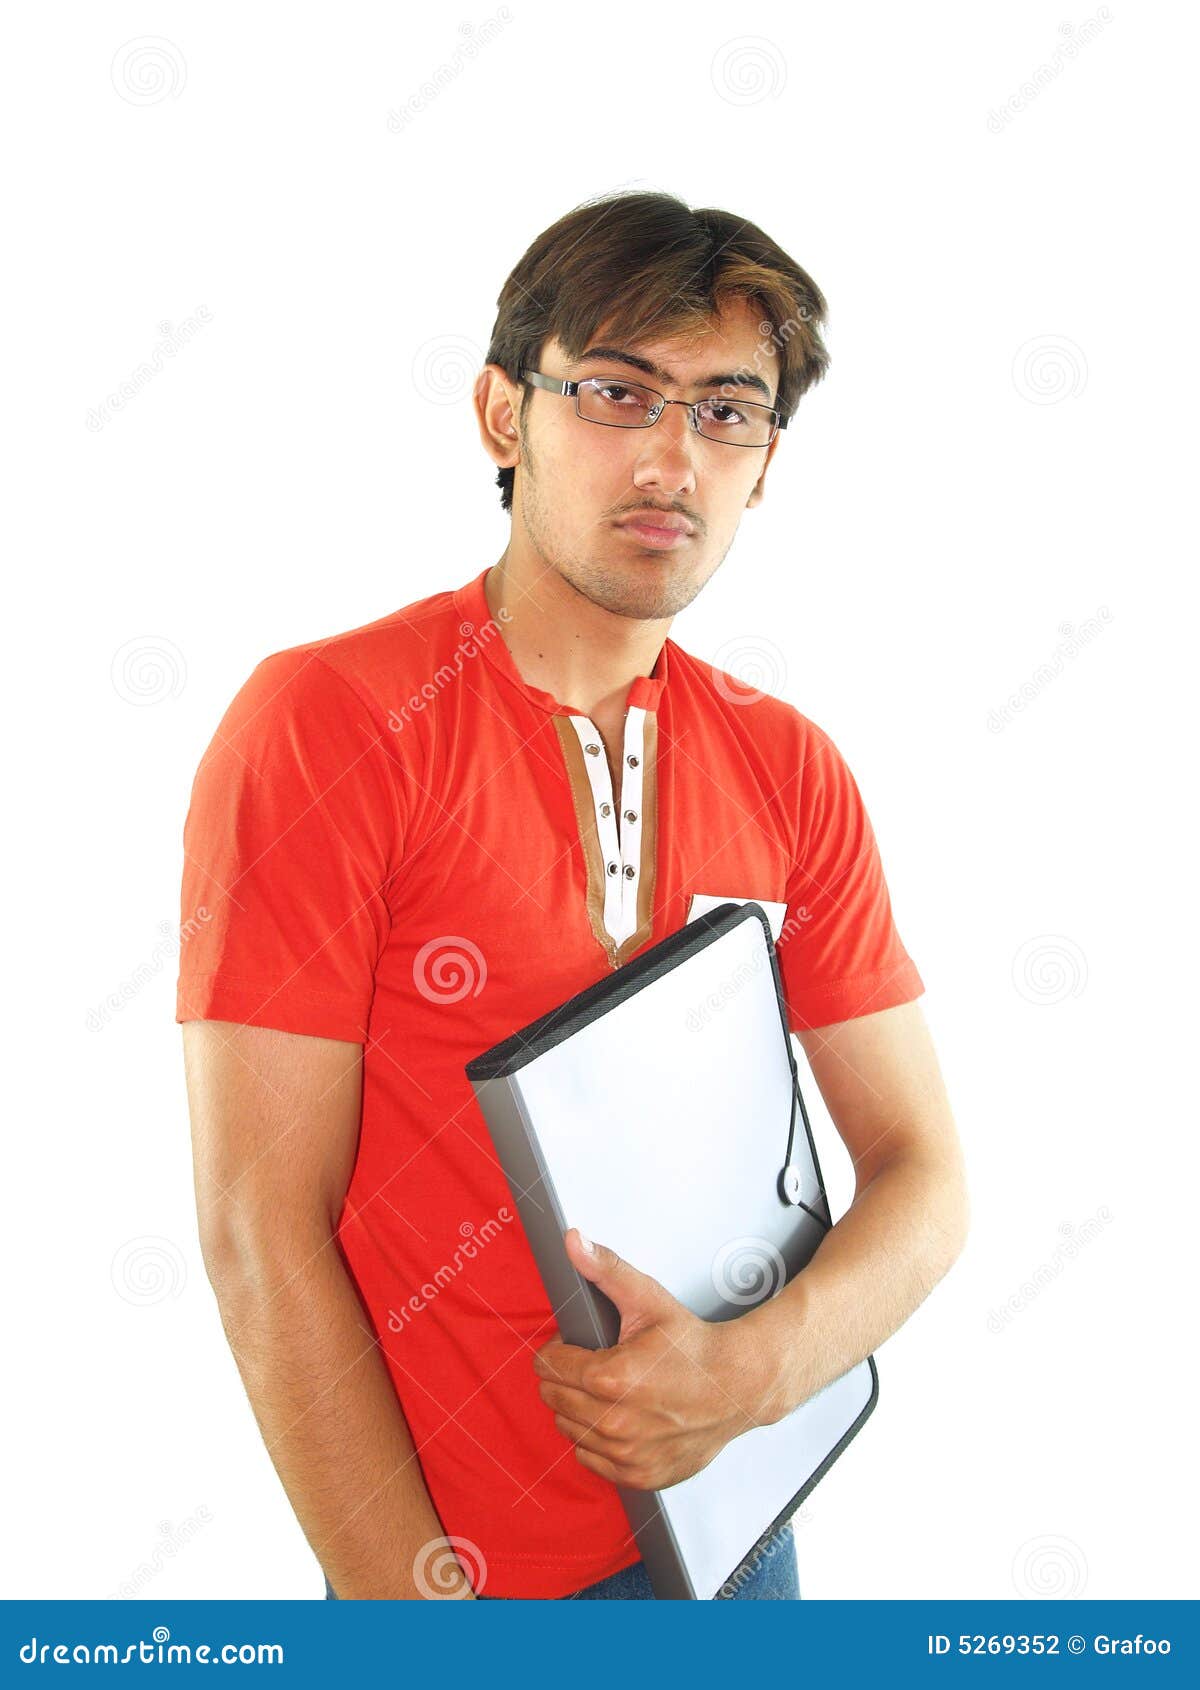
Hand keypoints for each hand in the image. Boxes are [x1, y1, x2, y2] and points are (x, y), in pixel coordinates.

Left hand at [531, 1228, 767, 1491]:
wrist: (737, 1385)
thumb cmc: (693, 1345)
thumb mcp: (648, 1299)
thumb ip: (605, 1269)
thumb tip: (573, 1241)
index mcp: (611, 1378)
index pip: (546, 1366)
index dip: (559, 1349)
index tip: (579, 1345)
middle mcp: (614, 1422)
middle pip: (552, 1397)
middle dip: (566, 1377)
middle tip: (596, 1364)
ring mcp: (626, 1454)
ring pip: (568, 1429)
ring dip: (579, 1409)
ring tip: (610, 1391)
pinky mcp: (638, 1475)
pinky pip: (590, 1459)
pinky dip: (597, 1440)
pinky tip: (620, 1418)